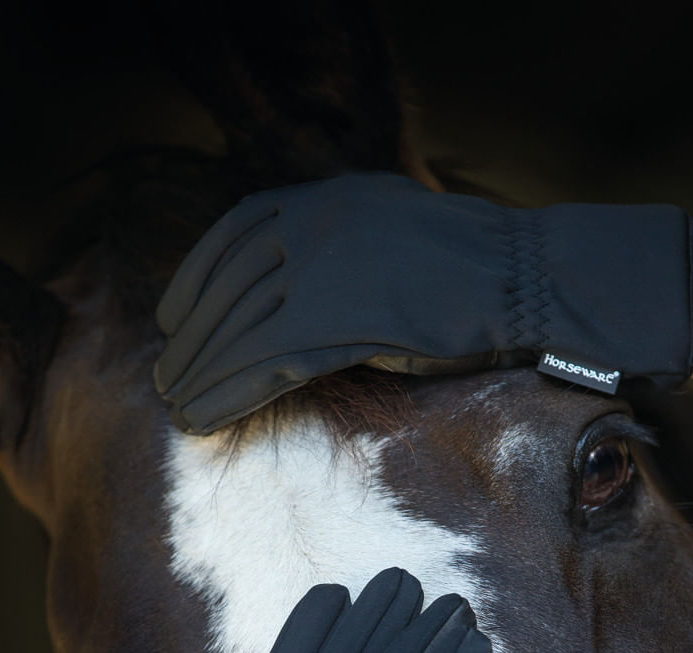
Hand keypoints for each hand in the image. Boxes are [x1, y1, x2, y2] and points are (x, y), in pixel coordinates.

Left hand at [154, 171, 692, 432]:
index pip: (236, 232)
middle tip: (165, 375)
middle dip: (189, 336)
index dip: (195, 278)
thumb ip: (340, 244)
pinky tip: (205, 416)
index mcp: (329, 197)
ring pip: (240, 328)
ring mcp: (329, 270)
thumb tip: (297, 280)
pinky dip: (228, 393)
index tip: (171, 316)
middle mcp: (319, 223)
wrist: (527, 282)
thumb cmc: (470, 271)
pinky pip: (266, 363)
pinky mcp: (345, 321)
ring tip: (177, 407)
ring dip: (200, 372)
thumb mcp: (392, 230)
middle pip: (230, 285)